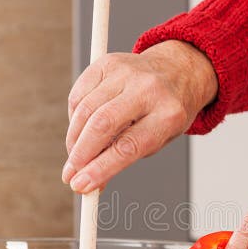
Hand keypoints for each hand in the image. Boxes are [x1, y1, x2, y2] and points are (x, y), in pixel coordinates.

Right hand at [62, 40, 217, 192]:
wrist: (177, 71)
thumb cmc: (165, 112)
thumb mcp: (157, 139)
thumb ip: (125, 157)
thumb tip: (88, 181)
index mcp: (168, 114)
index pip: (128, 147)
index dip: (100, 168)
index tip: (80, 185)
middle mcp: (148, 89)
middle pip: (101, 124)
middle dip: (80, 154)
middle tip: (70, 174)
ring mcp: (126, 72)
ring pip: (85, 109)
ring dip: (74, 139)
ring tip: (76, 155)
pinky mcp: (107, 63)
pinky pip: (79, 95)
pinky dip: (74, 117)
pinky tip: (81, 128)